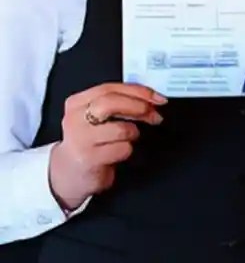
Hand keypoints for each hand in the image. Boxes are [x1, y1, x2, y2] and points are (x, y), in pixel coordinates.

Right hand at [48, 83, 165, 210]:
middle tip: (154, 115)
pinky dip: (127, 150)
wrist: (69, 173)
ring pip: (121, 128)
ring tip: (127, 139)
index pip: (109, 88)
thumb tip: (150, 97)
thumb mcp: (96, 118)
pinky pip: (122, 149)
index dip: (138, 91)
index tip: (157, 97)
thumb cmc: (89, 142)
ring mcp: (80, 139)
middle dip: (139, 107)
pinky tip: (117, 153)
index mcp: (77, 103)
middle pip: (112, 103)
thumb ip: (117, 103)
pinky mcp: (89, 159)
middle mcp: (75, 119)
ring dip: (133, 133)